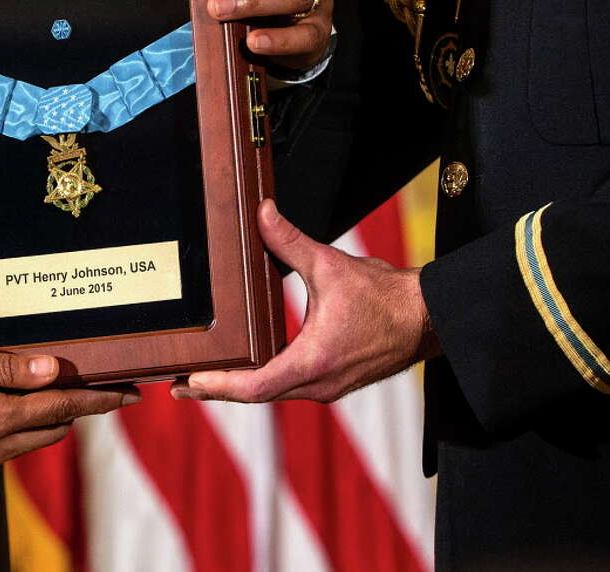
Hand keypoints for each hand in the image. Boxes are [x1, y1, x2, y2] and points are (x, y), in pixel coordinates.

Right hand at [0, 341, 138, 475]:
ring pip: (29, 441)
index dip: (96, 400)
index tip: (127, 394)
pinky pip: (4, 449)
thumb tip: (50, 369)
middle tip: (99, 386)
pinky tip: (16, 406)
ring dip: (48, 419)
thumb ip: (5, 366)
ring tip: (58, 391)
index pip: (59, 408)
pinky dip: (21, 429)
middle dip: (78, 409)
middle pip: (52, 430)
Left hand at [171, 200, 439, 403]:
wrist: (428, 319)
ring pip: (274, 393)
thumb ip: (289, 240)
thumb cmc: (385, 299)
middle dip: (217, 390)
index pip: (254, 386)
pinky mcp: (334, 382)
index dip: (217, 386)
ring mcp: (327, 387)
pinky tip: (249, 370)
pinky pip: (290, 388)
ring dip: (240, 388)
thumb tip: (262, 213)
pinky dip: (264, 383)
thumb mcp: (330, 265)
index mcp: (312, 362)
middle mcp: (318, 384)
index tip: (189, 382)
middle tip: (180, 384)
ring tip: (206, 379)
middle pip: (256, 395)